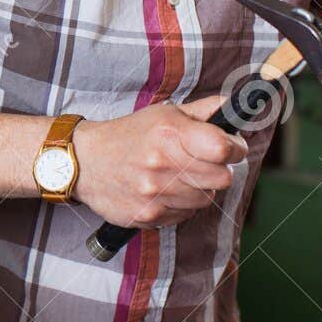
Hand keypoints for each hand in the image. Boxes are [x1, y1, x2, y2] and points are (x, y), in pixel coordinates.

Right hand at [71, 97, 245, 228]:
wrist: (86, 162)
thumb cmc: (128, 135)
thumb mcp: (163, 113)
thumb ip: (202, 111)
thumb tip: (233, 105)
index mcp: (169, 133)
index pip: (224, 149)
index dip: (235, 147)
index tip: (231, 146)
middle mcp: (162, 165)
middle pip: (222, 179)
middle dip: (218, 169)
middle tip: (202, 161)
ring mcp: (155, 193)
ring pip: (206, 199)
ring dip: (199, 188)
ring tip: (178, 175)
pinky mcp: (149, 215)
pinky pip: (186, 215)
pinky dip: (181, 205)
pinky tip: (165, 190)